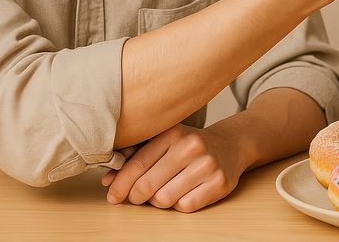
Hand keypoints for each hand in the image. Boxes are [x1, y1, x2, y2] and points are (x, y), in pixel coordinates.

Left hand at [103, 123, 247, 212]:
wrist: (231, 144)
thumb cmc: (189, 146)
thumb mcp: (164, 142)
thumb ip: (135, 157)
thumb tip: (108, 181)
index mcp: (173, 132)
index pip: (137, 164)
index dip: (120, 184)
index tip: (113, 195)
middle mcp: (191, 146)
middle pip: (148, 186)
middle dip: (136, 196)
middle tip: (137, 197)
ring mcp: (207, 165)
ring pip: (164, 199)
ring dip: (158, 201)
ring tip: (164, 192)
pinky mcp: (219, 183)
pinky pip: (185, 206)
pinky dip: (178, 205)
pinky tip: (182, 193)